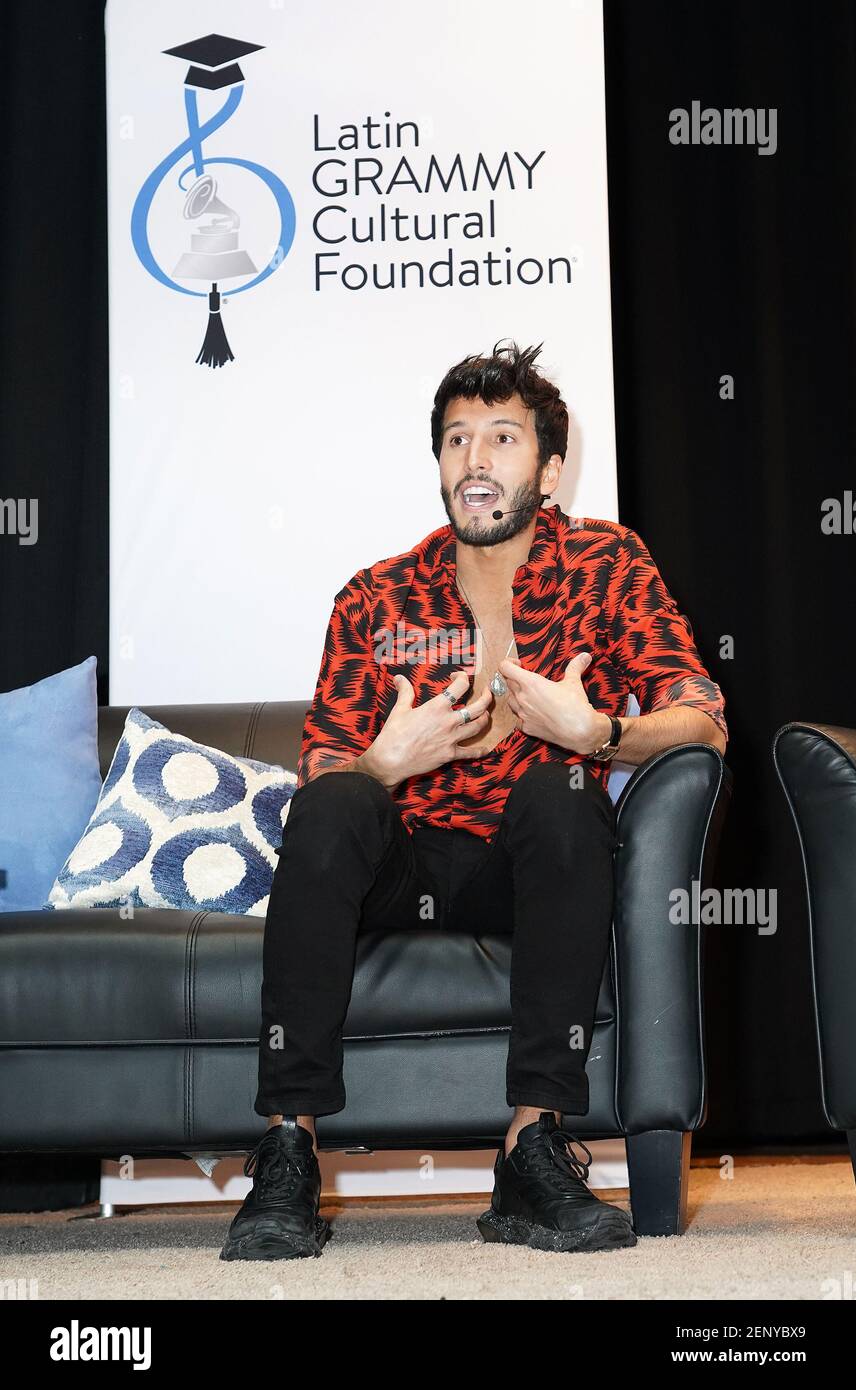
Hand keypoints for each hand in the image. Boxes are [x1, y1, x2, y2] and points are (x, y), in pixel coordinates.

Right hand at [365, 670, 493, 789]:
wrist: (392, 760)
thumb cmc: (394, 734)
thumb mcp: (399, 709)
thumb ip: (405, 692)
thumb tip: (399, 678)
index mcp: (437, 707)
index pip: (460, 686)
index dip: (462, 677)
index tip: (457, 677)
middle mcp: (449, 721)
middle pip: (478, 707)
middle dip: (487, 697)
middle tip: (488, 692)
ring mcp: (452, 738)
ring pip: (478, 727)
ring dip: (485, 719)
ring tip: (485, 715)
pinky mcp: (451, 754)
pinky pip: (471, 752)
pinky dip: (480, 751)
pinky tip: (486, 748)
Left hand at [498, 651, 611, 753]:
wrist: (579, 731)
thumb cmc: (575, 707)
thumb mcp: (574, 682)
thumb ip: (575, 666)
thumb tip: (584, 656)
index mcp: (530, 683)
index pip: (505, 668)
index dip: (509, 663)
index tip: (519, 665)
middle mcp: (522, 698)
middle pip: (508, 683)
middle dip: (515, 678)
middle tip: (526, 679)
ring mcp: (523, 714)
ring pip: (510, 700)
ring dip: (515, 695)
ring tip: (527, 695)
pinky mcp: (527, 728)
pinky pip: (517, 718)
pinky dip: (521, 714)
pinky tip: (531, 713)